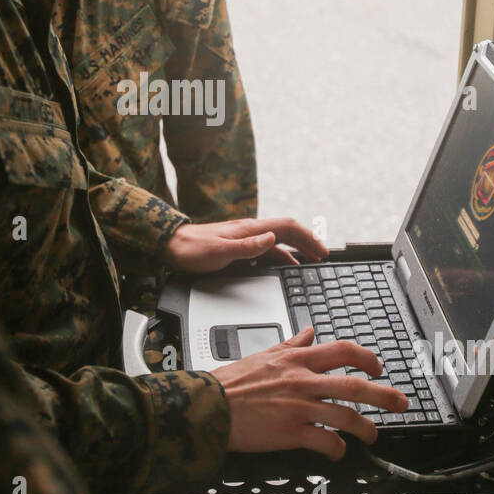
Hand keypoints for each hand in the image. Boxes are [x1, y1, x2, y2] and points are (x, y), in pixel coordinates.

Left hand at [164, 216, 328, 273]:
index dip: (308, 237)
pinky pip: (267, 249)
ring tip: (308, 262)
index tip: (321, 250)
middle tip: (322, 256)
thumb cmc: (192, 249)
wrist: (171, 246)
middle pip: (287, 233)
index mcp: (250, 229)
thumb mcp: (220, 251)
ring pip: (278, 241)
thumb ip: (247, 247)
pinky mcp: (239, 245)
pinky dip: (281, 256)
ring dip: (296, 250)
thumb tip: (272, 239)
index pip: (287, 227)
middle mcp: (251, 230)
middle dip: (307, 243)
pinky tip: (283, 266)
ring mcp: (245, 237)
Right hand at [213, 328, 407, 459]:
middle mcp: (302, 381)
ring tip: (372, 434)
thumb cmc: (232, 383)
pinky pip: (325, 441)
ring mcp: (299, 407)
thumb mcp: (265, 354)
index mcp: (297, 361)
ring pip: (345, 415)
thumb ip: (291, 344)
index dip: (366, 358)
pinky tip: (338, 452)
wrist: (210, 406)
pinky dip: (337, 449)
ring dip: (365, 427)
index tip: (377, 366)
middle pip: (354, 384)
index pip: (341, 351)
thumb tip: (309, 333)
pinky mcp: (291, 432)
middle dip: (384, 394)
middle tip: (401, 402)